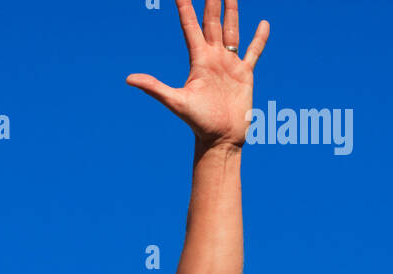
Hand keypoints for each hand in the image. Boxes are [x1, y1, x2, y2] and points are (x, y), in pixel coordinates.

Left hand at [126, 0, 268, 147]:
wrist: (220, 140)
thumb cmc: (198, 123)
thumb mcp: (176, 102)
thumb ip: (154, 87)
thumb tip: (128, 79)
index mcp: (198, 61)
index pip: (190, 27)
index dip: (185, 8)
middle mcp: (213, 58)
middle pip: (211, 22)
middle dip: (211, 2)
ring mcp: (229, 64)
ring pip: (231, 31)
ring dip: (232, 12)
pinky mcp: (244, 74)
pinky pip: (253, 52)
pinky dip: (259, 39)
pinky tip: (263, 23)